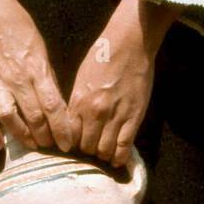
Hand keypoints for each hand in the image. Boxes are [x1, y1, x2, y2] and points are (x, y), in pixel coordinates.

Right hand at [0, 0, 75, 153]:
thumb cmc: (21, 30)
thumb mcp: (42, 51)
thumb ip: (47, 78)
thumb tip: (56, 104)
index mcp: (37, 70)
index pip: (53, 106)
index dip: (62, 128)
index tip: (68, 143)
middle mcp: (17, 80)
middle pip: (34, 116)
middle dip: (45, 136)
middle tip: (52, 147)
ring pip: (10, 118)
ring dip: (22, 136)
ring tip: (32, 145)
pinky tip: (0, 144)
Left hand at [68, 0, 178, 168]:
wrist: (129, 44)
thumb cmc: (102, 56)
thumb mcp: (81, 78)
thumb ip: (77, 102)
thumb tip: (75, 122)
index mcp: (78, 101)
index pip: (69, 135)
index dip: (72, 143)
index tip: (76, 144)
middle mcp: (94, 113)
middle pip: (86, 146)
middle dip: (88, 150)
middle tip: (92, 149)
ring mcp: (115, 116)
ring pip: (104, 150)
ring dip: (104, 154)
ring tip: (105, 152)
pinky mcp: (134, 118)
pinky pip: (124, 146)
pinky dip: (120, 157)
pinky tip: (118, 160)